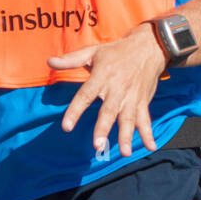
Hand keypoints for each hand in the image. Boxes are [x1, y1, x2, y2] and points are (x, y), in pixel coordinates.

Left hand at [51, 24, 168, 156]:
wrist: (150, 46)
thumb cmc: (117, 51)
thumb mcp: (93, 51)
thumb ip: (71, 60)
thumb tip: (49, 61)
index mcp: (102, 76)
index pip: (86, 95)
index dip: (75, 111)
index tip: (67, 127)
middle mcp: (117, 88)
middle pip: (109, 111)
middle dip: (104, 128)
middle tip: (98, 145)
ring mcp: (132, 97)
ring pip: (129, 118)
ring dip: (127, 136)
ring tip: (124, 152)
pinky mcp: (143, 101)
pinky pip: (145, 119)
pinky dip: (148, 133)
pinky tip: (150, 146)